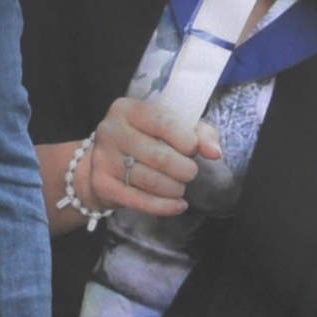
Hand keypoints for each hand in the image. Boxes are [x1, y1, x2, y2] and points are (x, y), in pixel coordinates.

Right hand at [80, 98, 211, 217]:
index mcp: (128, 109)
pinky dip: (165, 206)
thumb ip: (200, 134)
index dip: (186, 139)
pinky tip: (177, 205)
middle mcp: (111, 131)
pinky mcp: (102, 184)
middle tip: (189, 172)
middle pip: (159, 156)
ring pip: (151, 181)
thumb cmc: (147, 139)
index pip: (163, 121)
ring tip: (179, 187)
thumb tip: (214, 152)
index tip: (193, 149)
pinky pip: (139, 201)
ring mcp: (103, 159)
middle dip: (185, 169)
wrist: (105, 161)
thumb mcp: (173, 127)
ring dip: (175, 189)